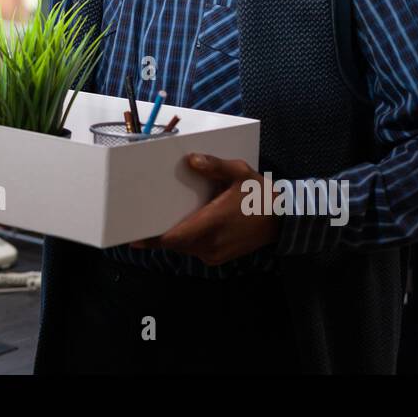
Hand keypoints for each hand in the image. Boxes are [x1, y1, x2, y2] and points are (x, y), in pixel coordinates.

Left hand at [129, 155, 280, 266]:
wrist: (284, 218)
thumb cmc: (259, 193)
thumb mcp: (238, 172)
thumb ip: (213, 166)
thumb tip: (191, 159)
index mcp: (212, 224)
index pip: (174, 238)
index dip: (151, 240)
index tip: (132, 236)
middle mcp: (210, 244)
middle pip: (174, 244)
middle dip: (158, 235)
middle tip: (139, 221)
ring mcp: (215, 254)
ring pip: (184, 248)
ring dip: (173, 237)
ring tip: (158, 222)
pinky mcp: (218, 257)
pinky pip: (195, 250)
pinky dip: (186, 240)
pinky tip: (183, 225)